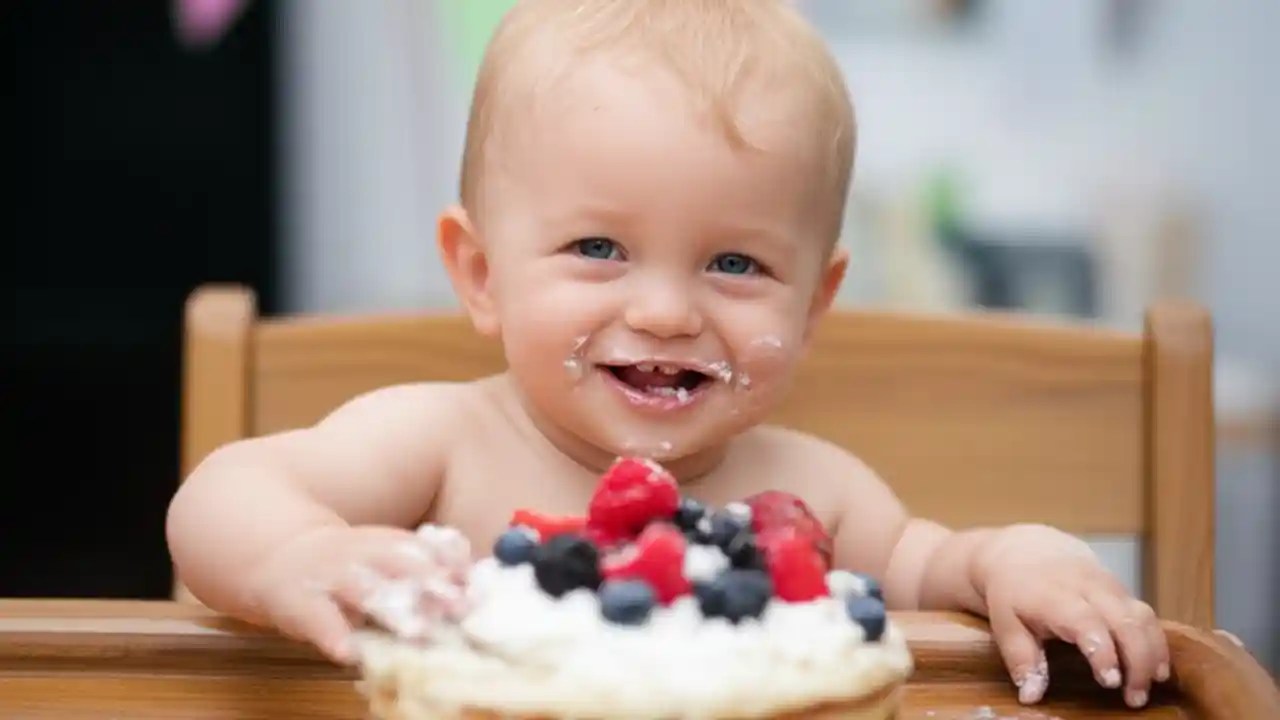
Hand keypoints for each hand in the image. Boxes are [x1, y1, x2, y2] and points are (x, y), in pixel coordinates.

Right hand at [244, 524, 470, 663]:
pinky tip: (349, 653)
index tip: (477, 586)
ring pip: (362, 589)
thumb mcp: (387, 557)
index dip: (452, 565)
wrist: (281, 553)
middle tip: (459, 608)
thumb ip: (426, 571)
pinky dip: (333, 635)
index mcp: (389, 544)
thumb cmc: (350, 565)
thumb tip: (475, 593)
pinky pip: (318, 619)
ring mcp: (332, 578)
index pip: (426, 549)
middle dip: (431, 582)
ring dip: (390, 608)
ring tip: (415, 632)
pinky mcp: (301, 604)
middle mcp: (363, 556)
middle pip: (400, 563)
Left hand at [976, 525, 1169, 707]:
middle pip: (1124, 620)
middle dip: (1137, 660)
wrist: (1025, 549)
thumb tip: (1031, 696)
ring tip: (1152, 684)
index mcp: (1055, 596)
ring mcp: (1108, 585)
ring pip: (1142, 615)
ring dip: (1153, 652)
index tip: (1110, 681)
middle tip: (1135, 697)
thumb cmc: (1013, 592)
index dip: (1102, 651)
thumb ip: (1021, 659)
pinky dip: (1156, 640)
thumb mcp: (1005, 623)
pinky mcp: (1121, 588)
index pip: (1086, 622)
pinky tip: (1157, 666)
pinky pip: (1146, 612)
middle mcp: (1087, 587)